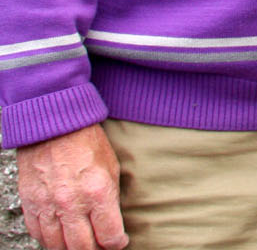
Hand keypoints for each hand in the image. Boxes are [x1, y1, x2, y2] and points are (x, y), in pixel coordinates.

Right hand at [17, 124, 127, 249]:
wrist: (55, 126)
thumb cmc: (87, 143)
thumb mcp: (112, 168)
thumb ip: (111, 199)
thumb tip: (113, 223)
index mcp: (98, 193)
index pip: (109, 236)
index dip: (117, 243)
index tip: (118, 242)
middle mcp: (71, 204)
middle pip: (82, 247)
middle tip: (99, 245)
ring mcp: (47, 206)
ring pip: (57, 246)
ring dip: (70, 248)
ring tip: (80, 243)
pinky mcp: (30, 204)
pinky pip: (37, 234)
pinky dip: (49, 239)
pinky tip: (59, 235)